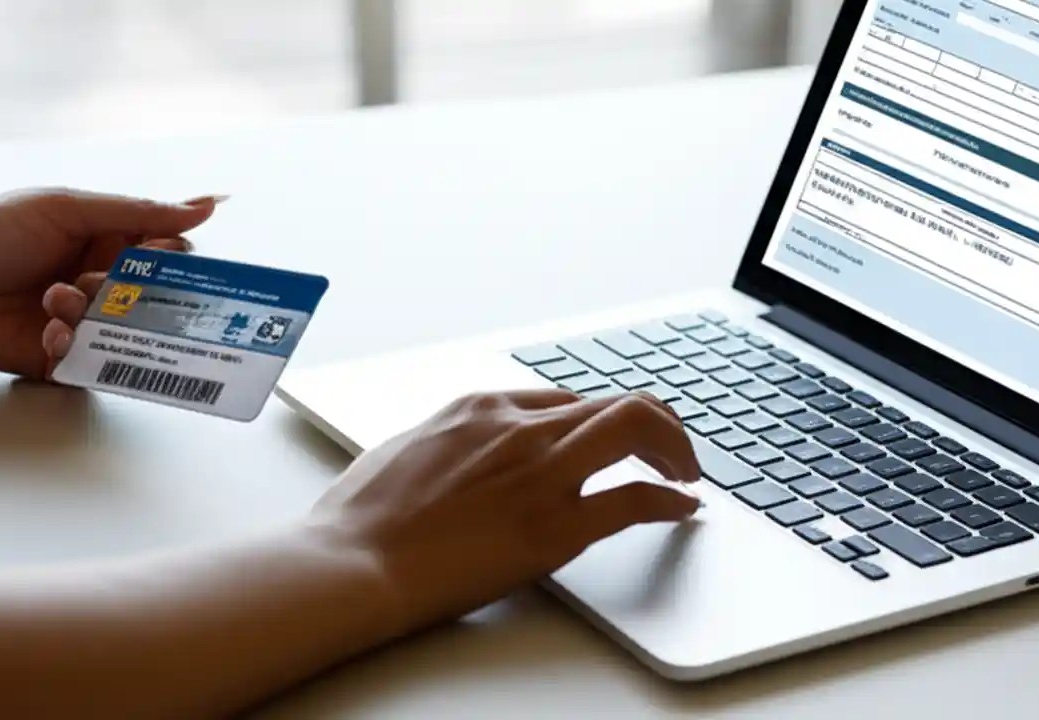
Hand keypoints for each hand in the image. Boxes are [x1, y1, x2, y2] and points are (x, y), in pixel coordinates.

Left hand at [0, 188, 221, 378]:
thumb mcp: (66, 208)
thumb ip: (139, 212)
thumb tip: (208, 205)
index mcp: (108, 241)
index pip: (169, 256)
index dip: (172, 263)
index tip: (160, 264)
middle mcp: (101, 282)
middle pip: (156, 300)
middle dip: (134, 296)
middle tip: (101, 285)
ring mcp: (83, 322)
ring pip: (126, 334)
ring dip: (97, 318)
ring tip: (58, 304)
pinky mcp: (60, 358)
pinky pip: (92, 365)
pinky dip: (75, 349)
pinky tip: (47, 332)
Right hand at [308, 389, 701, 640]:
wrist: (352, 563)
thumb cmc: (361, 516)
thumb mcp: (404, 449)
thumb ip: (447, 440)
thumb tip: (459, 448)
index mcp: (481, 407)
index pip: (565, 400)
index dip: (599, 420)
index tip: (614, 438)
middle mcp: (519, 428)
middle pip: (613, 402)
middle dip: (654, 421)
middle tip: (671, 447)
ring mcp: (541, 474)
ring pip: (635, 428)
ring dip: (673, 446)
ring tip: (685, 469)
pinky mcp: (555, 527)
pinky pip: (633, 499)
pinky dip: (668, 499)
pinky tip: (682, 508)